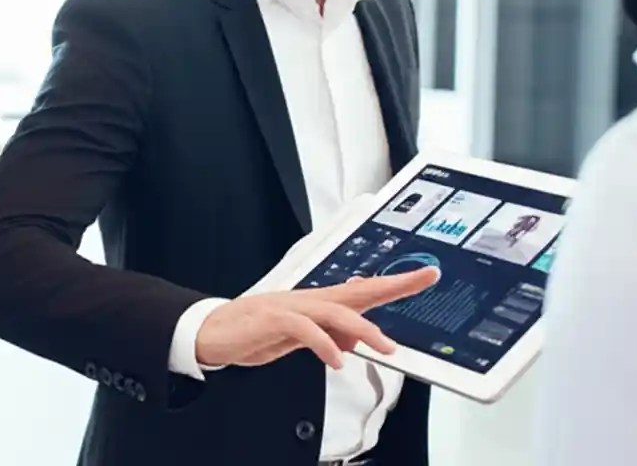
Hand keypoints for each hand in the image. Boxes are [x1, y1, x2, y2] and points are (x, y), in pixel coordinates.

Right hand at [195, 267, 438, 369]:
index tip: (424, 275)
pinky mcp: (272, 320)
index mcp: (317, 303)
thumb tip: (351, 343)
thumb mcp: (297, 339)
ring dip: (362, 328)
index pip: (363, 290)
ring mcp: (290, 307)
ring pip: (334, 311)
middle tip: (422, 279)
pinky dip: (322, 344)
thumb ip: (326, 337)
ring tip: (384, 347)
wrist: (211, 331)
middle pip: (357, 289)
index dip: (395, 282)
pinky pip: (304, 329)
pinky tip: (335, 360)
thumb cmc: (253, 331)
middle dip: (392, 284)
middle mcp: (308, 300)